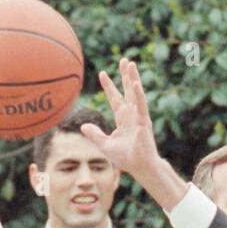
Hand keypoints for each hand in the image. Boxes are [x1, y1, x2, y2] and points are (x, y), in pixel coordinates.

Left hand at [81, 58, 162, 178]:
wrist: (139, 167)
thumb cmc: (126, 158)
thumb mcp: (105, 145)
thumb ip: (95, 135)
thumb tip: (83, 126)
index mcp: (123, 119)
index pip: (115, 98)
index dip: (109, 86)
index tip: (102, 73)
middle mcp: (132, 114)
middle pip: (128, 91)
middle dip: (125, 75)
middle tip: (124, 60)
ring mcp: (139, 116)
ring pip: (136, 93)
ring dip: (133, 78)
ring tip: (131, 64)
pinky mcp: (143, 122)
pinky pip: (141, 105)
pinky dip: (138, 94)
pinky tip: (135, 83)